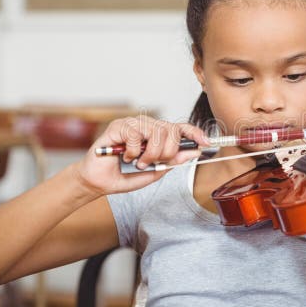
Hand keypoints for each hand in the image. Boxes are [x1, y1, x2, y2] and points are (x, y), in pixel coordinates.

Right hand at [76, 116, 208, 195]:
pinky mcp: (119, 126)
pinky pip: (136, 134)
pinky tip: (125, 156)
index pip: (180, 128)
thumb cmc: (125, 175)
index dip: (194, 133)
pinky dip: (133, 150)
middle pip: (171, 130)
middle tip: (153, 163)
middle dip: (167, 151)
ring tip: (139, 162)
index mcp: (158, 136)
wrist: (100, 182)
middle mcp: (147, 127)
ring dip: (150, 153)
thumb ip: (172, 161)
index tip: (206, 142)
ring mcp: (133, 124)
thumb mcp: (155, 171)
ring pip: (156, 130)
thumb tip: (193, 152)